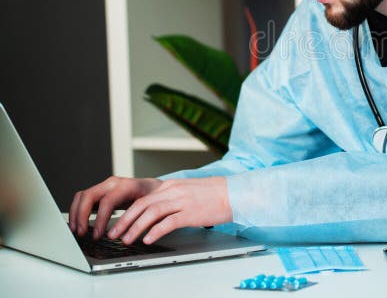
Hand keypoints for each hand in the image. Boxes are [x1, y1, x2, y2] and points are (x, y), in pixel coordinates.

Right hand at [69, 176, 160, 238]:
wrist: (154, 187)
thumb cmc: (154, 198)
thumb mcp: (151, 206)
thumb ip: (140, 218)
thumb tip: (131, 236)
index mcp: (127, 186)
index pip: (107, 201)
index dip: (100, 219)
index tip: (97, 235)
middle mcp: (113, 183)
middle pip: (89, 196)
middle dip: (81, 216)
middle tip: (81, 234)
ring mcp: (105, 185)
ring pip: (82, 196)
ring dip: (76, 214)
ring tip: (76, 231)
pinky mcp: (100, 190)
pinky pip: (83, 198)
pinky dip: (77, 211)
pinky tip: (78, 224)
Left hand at [106, 177, 231, 244]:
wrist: (234, 193)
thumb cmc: (213, 195)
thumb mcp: (187, 192)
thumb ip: (170, 199)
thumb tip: (154, 215)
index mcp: (171, 185)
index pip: (142, 198)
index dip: (126, 213)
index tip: (117, 224)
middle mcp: (174, 190)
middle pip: (142, 205)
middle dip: (125, 221)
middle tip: (114, 233)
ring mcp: (182, 201)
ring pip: (151, 213)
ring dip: (135, 227)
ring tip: (127, 240)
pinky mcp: (191, 212)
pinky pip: (168, 222)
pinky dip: (155, 231)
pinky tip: (148, 239)